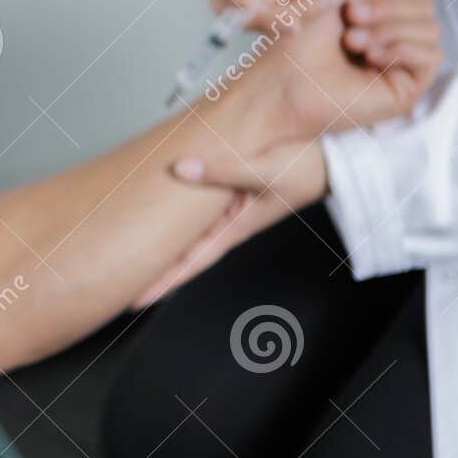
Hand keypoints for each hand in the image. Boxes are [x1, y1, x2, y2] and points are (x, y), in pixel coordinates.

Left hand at [132, 140, 327, 308]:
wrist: (341, 158)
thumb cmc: (313, 169)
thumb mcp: (267, 169)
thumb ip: (224, 169)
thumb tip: (183, 168)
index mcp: (235, 227)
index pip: (189, 263)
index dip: (160, 283)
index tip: (132, 300)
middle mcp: (230, 224)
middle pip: (183, 253)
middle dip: (153, 268)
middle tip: (117, 279)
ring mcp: (232, 211)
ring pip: (189, 235)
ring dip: (163, 246)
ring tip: (130, 252)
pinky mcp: (235, 194)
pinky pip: (198, 213)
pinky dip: (177, 220)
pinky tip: (161, 217)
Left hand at [264, 0, 444, 138]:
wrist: (282, 83)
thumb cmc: (297, 41)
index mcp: (378, 15)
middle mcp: (394, 39)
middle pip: (423, 5)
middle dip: (386, 7)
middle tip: (350, 20)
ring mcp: (402, 65)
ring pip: (431, 28)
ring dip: (392, 28)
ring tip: (354, 42)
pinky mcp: (407, 89)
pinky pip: (433, 56)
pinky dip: (404, 49)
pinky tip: (372, 56)